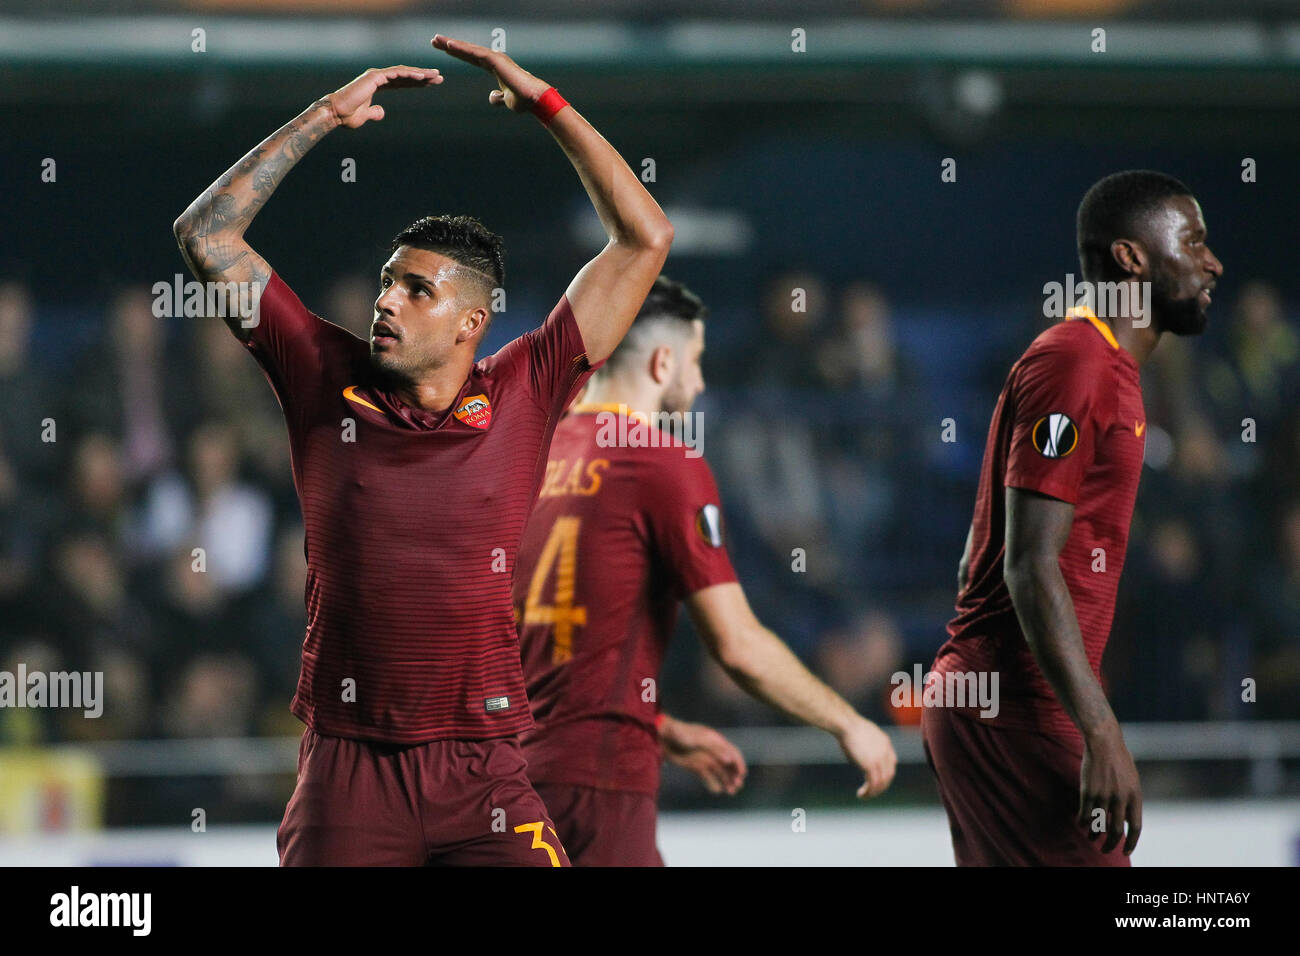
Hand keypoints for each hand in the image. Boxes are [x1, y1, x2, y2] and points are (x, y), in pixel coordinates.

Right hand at [325, 66, 441, 128]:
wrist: (336, 113)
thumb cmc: (348, 116)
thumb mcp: (365, 116)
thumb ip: (375, 113)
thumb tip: (382, 112)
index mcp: (377, 85)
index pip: (401, 82)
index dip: (416, 83)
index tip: (431, 84)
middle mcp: (378, 77)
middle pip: (405, 75)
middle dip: (423, 76)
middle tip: (439, 77)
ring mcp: (376, 75)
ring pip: (403, 72)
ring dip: (420, 74)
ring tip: (435, 76)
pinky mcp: (374, 77)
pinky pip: (396, 74)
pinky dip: (410, 74)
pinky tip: (422, 77)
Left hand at [432, 34, 551, 111]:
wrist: (534, 99)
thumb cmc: (523, 100)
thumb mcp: (506, 100)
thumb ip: (498, 98)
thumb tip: (491, 97)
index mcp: (494, 67)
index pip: (471, 58)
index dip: (457, 53)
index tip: (443, 50)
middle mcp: (493, 59)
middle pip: (467, 50)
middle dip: (450, 45)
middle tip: (434, 40)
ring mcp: (495, 58)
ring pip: (469, 49)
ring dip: (452, 44)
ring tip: (436, 39)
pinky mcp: (496, 60)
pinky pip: (474, 53)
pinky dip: (461, 48)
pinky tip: (448, 45)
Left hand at [659, 716, 746, 795]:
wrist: (661, 737)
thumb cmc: (679, 734)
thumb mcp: (698, 740)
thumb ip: (714, 749)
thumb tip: (729, 760)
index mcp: (714, 740)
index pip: (732, 752)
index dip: (738, 763)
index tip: (742, 775)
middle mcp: (711, 750)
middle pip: (727, 764)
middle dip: (734, 775)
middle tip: (737, 787)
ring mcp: (703, 758)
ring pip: (719, 771)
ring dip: (726, 780)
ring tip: (730, 791)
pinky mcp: (694, 765)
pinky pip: (706, 776)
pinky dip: (712, 783)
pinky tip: (716, 791)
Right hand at [839, 717, 896, 798]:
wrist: (845, 724)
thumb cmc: (847, 727)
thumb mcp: (862, 736)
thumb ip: (867, 748)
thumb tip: (861, 758)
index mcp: (885, 743)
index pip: (892, 763)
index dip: (885, 773)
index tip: (876, 779)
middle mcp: (886, 752)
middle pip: (889, 775)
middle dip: (881, 785)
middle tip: (871, 791)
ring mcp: (880, 759)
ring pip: (882, 782)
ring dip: (874, 792)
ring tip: (864, 796)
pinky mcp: (871, 765)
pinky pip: (873, 784)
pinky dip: (868, 792)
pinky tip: (861, 794)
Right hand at [1078, 722, 1142, 854]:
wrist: (1104, 742)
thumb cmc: (1119, 760)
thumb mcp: (1132, 781)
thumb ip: (1130, 800)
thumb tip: (1125, 821)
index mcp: (1135, 796)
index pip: (1136, 827)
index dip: (1131, 843)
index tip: (1125, 851)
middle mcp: (1121, 798)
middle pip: (1116, 831)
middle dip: (1110, 844)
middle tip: (1105, 850)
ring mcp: (1104, 795)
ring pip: (1099, 824)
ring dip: (1094, 834)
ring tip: (1091, 838)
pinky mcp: (1088, 791)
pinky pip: (1085, 813)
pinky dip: (1082, 821)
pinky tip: (1081, 824)